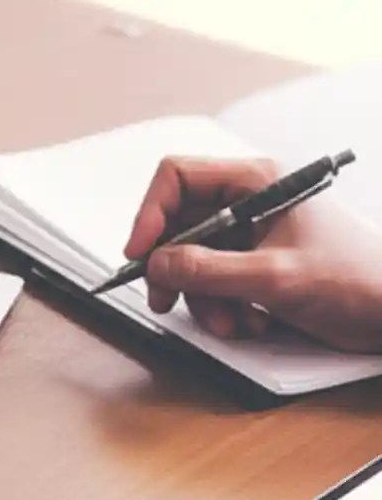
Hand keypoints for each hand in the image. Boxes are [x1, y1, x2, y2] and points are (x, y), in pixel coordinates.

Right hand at [127, 157, 381, 352]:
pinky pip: (213, 281)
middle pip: (179, 224)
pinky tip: (248, 320)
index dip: (150, 214)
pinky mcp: (254, 263)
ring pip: (193, 259)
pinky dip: (221, 306)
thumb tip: (157, 264)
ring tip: (229, 322)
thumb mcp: (274, 277)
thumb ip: (209, 270)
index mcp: (257, 182)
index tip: (141, 252)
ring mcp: (251, 234)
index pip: (178, 178)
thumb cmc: (358, 281)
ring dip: (202, 297)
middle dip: (175, 268)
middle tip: (166, 299)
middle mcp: (250, 201)